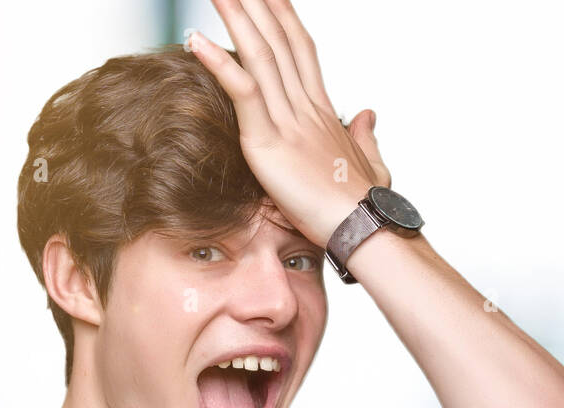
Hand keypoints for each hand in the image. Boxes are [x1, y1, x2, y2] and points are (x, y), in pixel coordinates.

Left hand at [186, 0, 391, 247]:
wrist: (365, 228)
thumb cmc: (366, 205)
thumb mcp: (369, 164)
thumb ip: (364, 136)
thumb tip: (366, 114)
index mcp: (323, 112)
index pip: (302, 50)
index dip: (284, 17)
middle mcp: (306, 108)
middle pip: (279, 40)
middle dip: (259, 5)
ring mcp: (289, 122)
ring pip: (259, 54)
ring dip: (236, 17)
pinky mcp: (269, 143)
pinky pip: (242, 92)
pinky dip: (217, 63)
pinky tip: (194, 38)